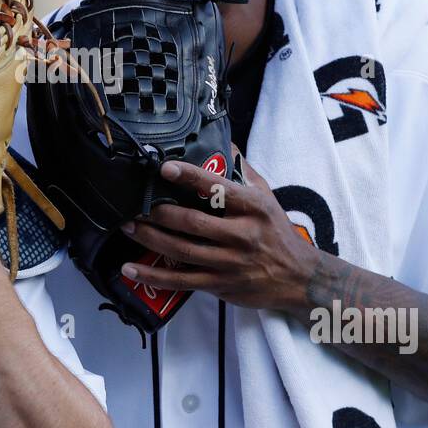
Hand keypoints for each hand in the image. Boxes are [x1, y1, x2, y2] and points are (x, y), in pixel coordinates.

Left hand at [118, 148, 329, 312]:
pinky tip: (131, 269)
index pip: (219, 189)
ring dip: (150, 239)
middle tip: (134, 205)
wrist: (300, 278)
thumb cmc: (277, 232)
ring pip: (182, 251)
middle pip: (193, 222)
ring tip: (128, 227)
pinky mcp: (220, 285)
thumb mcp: (267, 197)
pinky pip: (181, 281)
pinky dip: (154, 276)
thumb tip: (225, 142)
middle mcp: (242, 235)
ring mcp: (230, 262)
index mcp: (253, 208)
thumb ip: (243, 171)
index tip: (165, 168)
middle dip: (159, 213)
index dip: (190, 177)